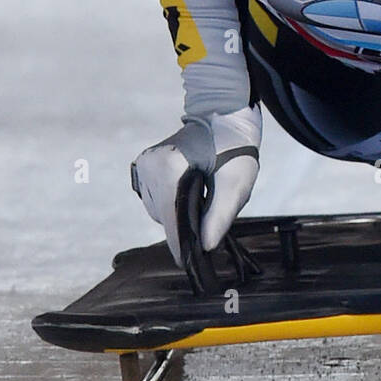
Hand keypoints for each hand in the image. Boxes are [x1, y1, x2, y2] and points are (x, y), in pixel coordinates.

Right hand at [131, 105, 261, 264]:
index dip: (182, 244)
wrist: (224, 116)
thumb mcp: (237, 182)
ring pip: (159, 209)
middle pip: (164, 216)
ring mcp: (144, 166)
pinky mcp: (144, 166)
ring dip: (179, 213)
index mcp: (168, 167)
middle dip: (186, 224)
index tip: (190, 263)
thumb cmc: (234, 146)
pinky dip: (173, 202)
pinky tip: (192, 192)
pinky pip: (157, 199)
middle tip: (211, 220)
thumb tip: (206, 246)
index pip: (170, 218)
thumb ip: (221, 215)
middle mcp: (149, 166)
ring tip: (204, 199)